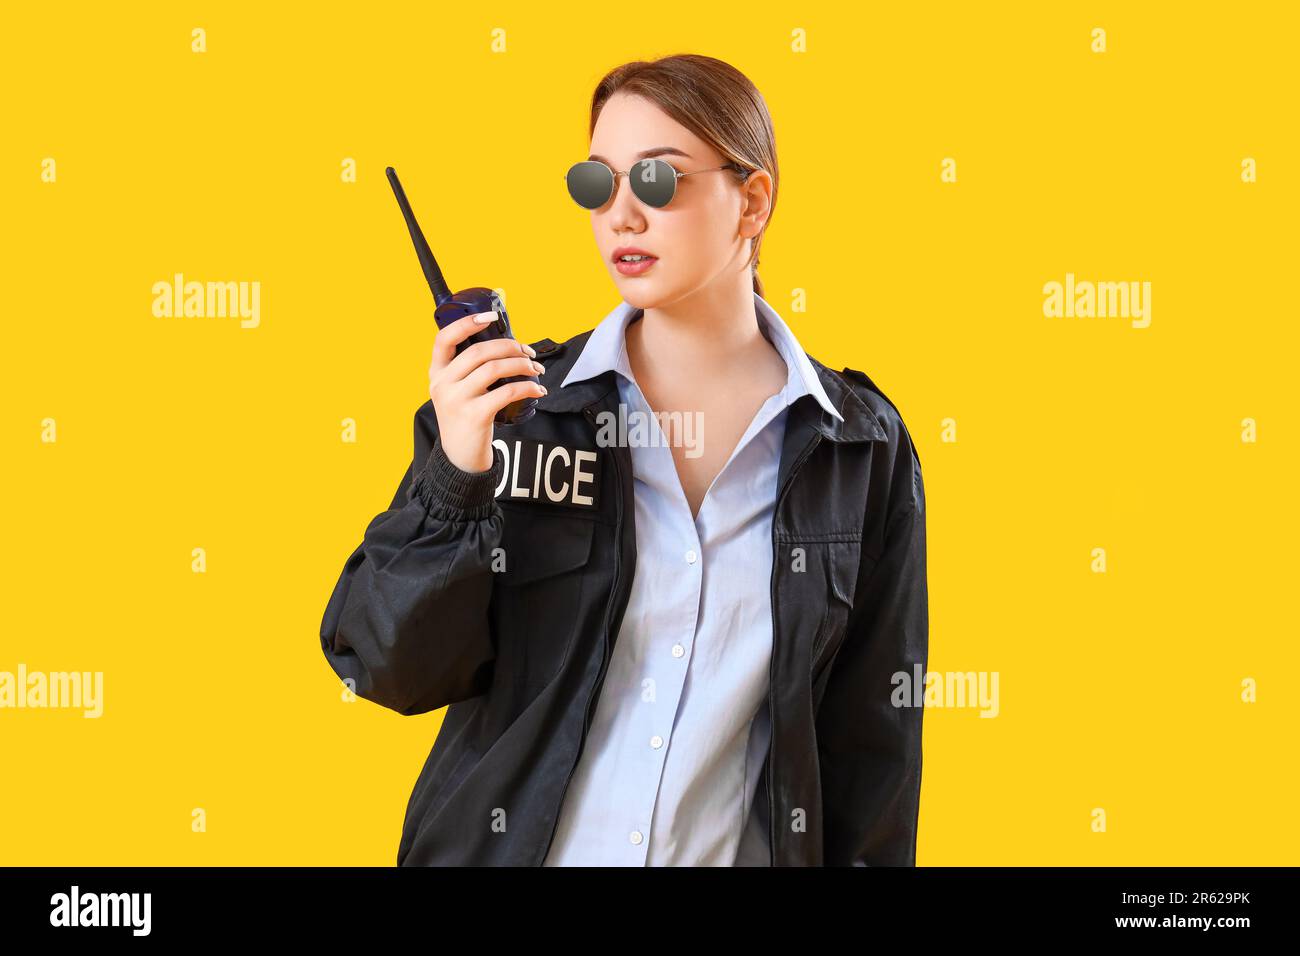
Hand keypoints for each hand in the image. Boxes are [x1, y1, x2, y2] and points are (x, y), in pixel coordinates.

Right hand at [428, 312, 546, 471]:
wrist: (460, 458)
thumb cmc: (464, 419)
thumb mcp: (455, 392)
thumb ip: (468, 370)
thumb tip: (506, 346)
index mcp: (437, 373)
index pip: (444, 338)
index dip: (467, 322)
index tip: (491, 316)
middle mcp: (443, 384)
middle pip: (480, 352)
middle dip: (510, 347)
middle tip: (528, 353)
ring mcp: (457, 400)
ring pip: (496, 368)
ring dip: (522, 365)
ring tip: (536, 370)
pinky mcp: (475, 415)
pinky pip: (507, 392)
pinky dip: (528, 388)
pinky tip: (538, 390)